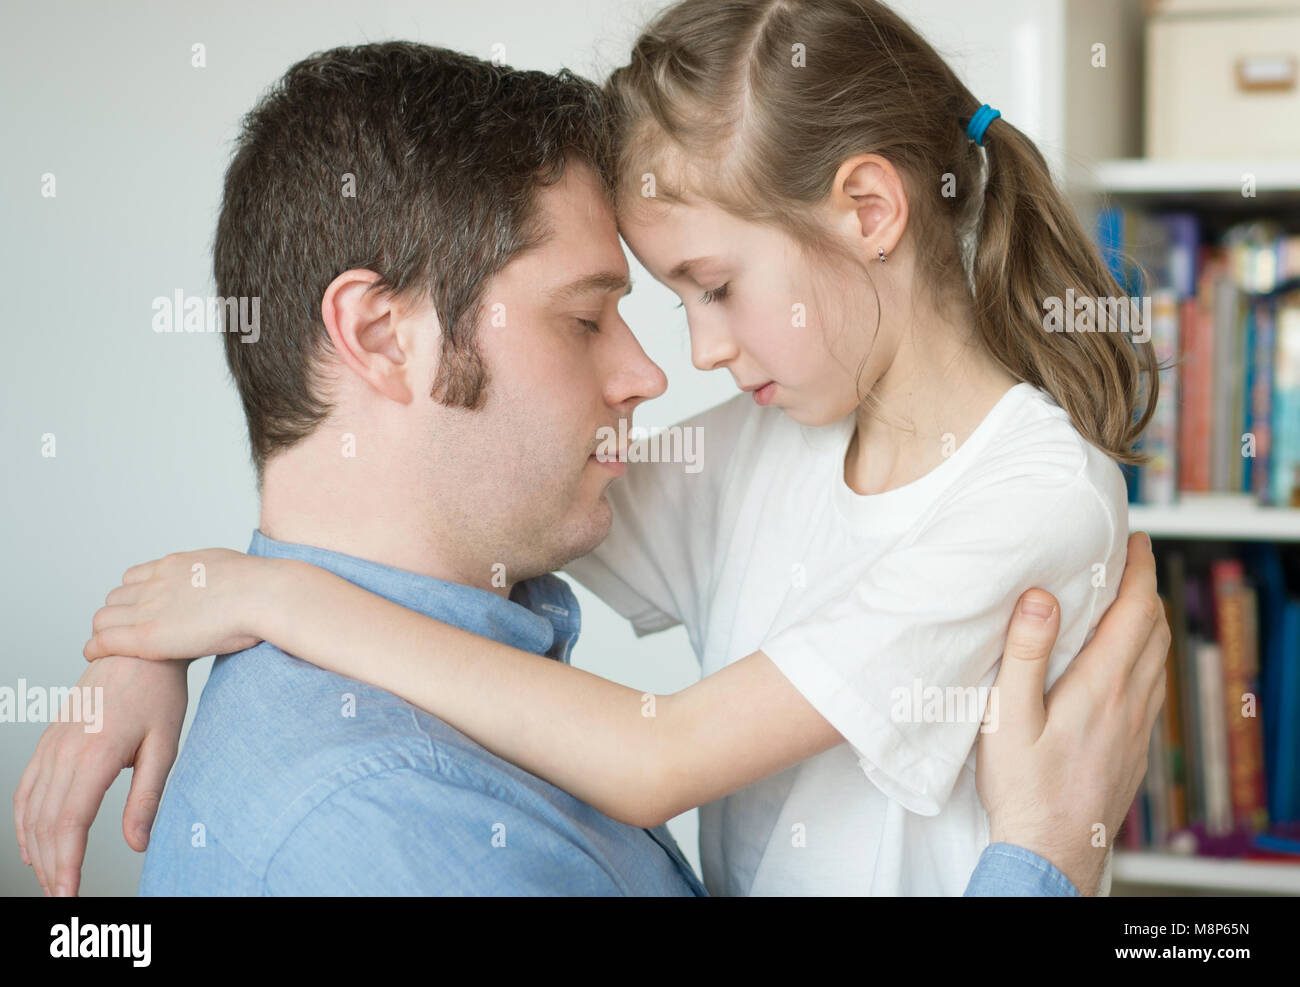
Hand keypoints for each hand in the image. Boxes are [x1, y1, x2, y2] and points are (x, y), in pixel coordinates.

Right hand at [13, 656, 188, 895]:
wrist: (137, 650)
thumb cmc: (157, 692)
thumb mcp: (164, 745)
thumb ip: (147, 796)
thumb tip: (138, 843)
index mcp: (95, 753)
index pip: (69, 824)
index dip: (67, 865)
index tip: (70, 894)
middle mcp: (65, 750)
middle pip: (45, 824)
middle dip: (52, 867)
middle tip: (63, 897)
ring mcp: (52, 744)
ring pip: (31, 809)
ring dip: (36, 850)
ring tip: (52, 879)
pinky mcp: (49, 740)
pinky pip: (26, 788)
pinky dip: (24, 821)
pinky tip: (32, 845)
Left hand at [83, 549, 265, 661]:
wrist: (263, 594)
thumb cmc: (264, 588)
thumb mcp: (237, 569)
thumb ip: (224, 576)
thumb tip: (238, 583)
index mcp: (178, 565)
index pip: (136, 577)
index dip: (135, 595)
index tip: (141, 611)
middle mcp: (157, 582)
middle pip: (117, 596)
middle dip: (118, 613)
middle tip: (126, 634)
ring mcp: (149, 607)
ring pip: (105, 617)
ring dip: (106, 630)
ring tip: (112, 647)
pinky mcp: (146, 634)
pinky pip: (104, 640)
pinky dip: (95, 647)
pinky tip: (94, 656)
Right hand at [977, 532, 1168, 895]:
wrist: (1052, 852)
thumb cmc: (1023, 788)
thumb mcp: (1008, 716)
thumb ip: (1024, 653)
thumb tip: (1041, 598)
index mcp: (1100, 687)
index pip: (1135, 613)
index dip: (1139, 571)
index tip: (1136, 541)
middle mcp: (1129, 703)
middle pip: (1155, 631)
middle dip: (1147, 590)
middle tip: (1131, 562)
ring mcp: (1137, 729)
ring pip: (1158, 661)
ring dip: (1149, 624)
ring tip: (1127, 604)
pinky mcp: (1135, 749)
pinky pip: (1152, 690)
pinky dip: (1146, 659)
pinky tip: (1126, 666)